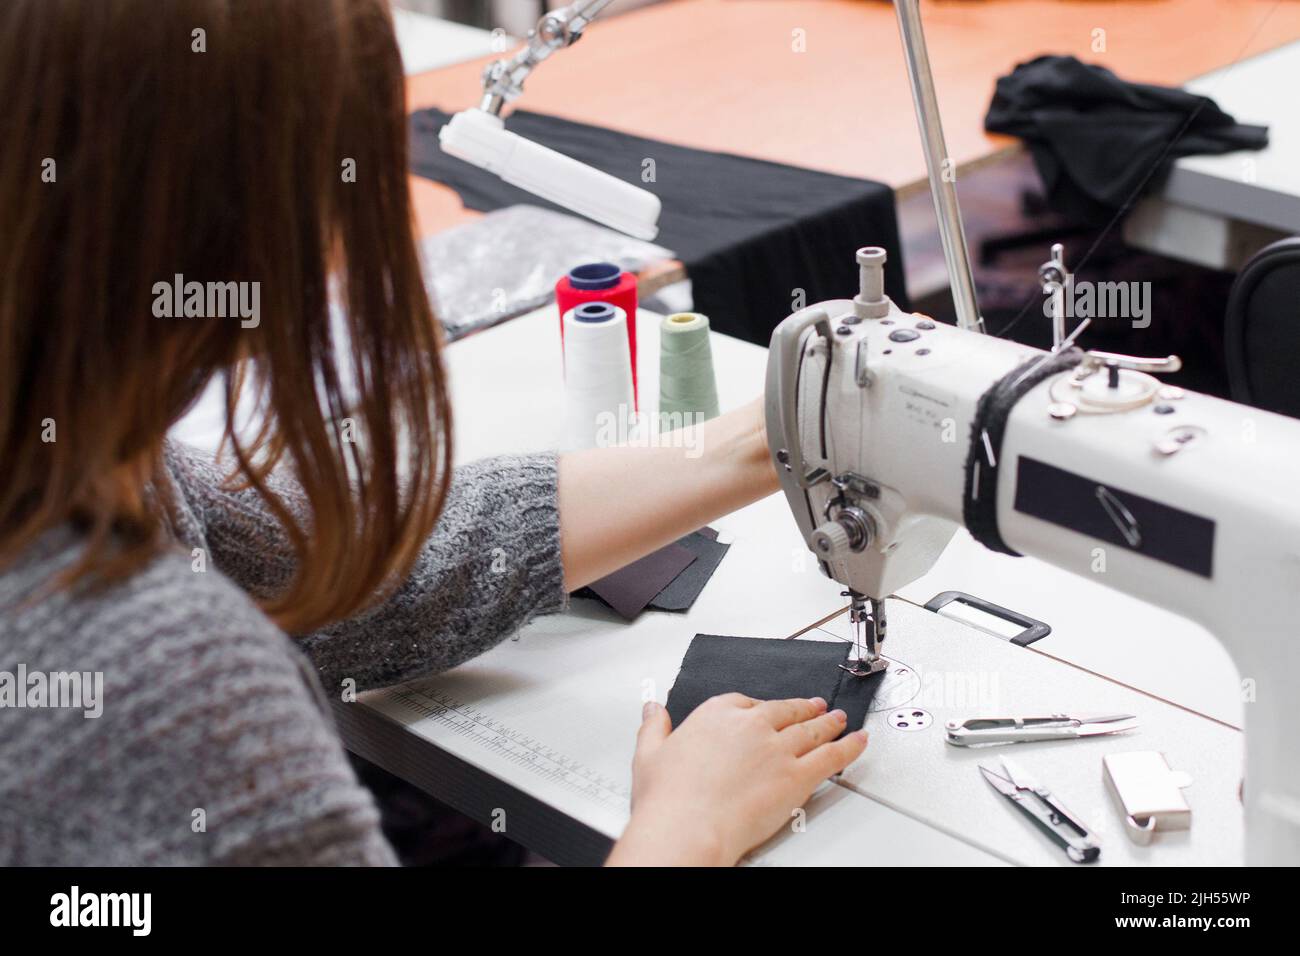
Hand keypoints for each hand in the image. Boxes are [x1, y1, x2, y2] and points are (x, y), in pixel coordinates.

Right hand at [605, 694, 867, 865]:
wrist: (688, 827)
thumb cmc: (669, 798)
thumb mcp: (648, 754)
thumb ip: (653, 727)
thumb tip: (652, 710)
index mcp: (717, 714)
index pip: (745, 702)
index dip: (759, 707)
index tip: (763, 710)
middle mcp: (750, 726)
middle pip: (784, 711)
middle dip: (802, 709)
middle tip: (815, 707)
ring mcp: (777, 749)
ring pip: (811, 730)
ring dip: (829, 723)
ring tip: (839, 720)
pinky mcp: (796, 775)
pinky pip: (831, 756)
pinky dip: (849, 747)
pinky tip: (858, 741)